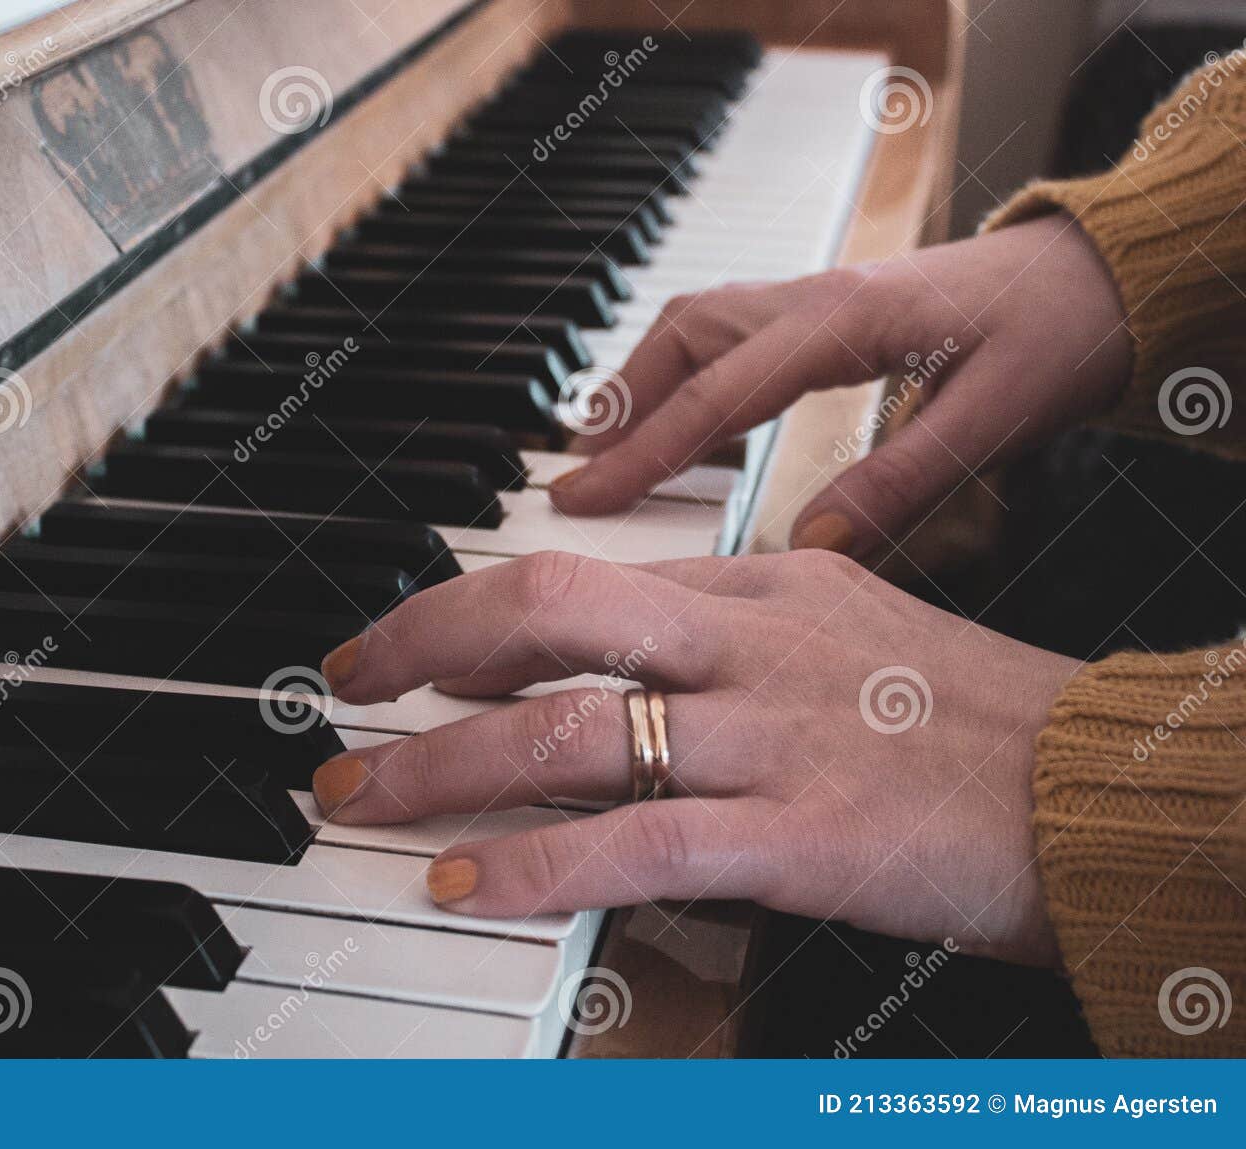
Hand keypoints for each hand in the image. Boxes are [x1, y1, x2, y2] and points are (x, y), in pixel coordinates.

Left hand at [312, 549, 1078, 965]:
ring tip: (364, 796)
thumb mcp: (852, 635)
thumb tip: (629, 677)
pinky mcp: (797, 835)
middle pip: (548, 609)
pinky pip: (633, 842)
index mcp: (765, 583)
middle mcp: (751, 641)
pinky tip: (466, 879)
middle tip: (346, 685)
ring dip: (440, 763)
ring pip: (566, 729)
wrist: (1100, 784)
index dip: (471, 610)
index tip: (407, 645)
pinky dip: (531, 863)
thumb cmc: (976, 719)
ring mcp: (770, 734)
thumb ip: (737, 641)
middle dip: (422, 644)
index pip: (584, 574)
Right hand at [549, 214, 1131, 558]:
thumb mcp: (996, 417)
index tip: (582, 499)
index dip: (641, 453)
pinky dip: (689, 378)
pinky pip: (732, 337)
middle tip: (576, 477)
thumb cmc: (1061, 333)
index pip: (715, 393)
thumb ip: (901, 480)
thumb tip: (811, 544)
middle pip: (680, 337)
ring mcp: (818, 297)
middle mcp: (817, 297)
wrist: (1105, 275)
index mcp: (846, 321)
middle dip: (617, 406)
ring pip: (696, 328)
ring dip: (643, 385)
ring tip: (610, 454)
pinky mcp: (829, 313)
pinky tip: (693, 429)